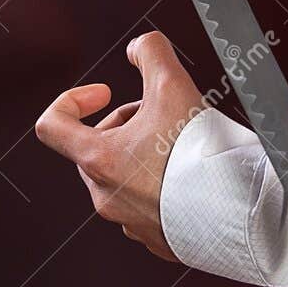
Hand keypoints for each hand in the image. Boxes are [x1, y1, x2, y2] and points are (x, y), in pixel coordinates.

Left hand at [34, 31, 207, 261]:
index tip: (104, 94)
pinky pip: (145, 203)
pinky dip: (161, 184)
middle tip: (162, 116)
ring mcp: (127, 221)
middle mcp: (105, 195)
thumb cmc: (200, 153)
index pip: (52, 126)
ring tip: (181, 145)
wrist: (236, 208)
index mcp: (98, 159)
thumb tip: (137, 48)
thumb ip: (150, 51)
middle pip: (96, 146)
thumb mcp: (173, 84)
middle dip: (125, 123)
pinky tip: (191, 174)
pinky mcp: (153, 237)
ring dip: (143, 152)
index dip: (73, 100)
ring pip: (121, 174)